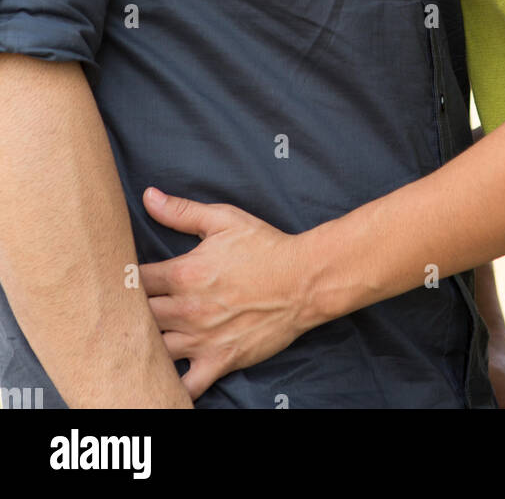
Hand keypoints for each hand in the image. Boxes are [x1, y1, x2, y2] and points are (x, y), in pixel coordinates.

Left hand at [139, 186, 305, 400]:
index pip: (133, 281)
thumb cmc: (264, 247)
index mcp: (183, 273)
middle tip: (123, 312)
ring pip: (152, 352)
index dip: (122, 281)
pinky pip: (187, 386)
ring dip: (142, 347)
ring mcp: (201, 339)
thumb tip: (148, 196)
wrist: (303, 281)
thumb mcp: (224, 220)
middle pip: (136, 318)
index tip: (121, 281)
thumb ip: (182, 211)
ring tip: (138, 342)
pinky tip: (162, 384)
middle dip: (127, 314)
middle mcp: (186, 309)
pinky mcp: (219, 361)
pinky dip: (171, 388)